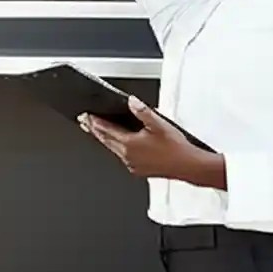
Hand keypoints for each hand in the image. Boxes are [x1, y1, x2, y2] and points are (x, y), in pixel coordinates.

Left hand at [79, 96, 205, 180]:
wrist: (188, 166)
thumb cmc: (176, 148)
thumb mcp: (159, 124)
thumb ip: (142, 111)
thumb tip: (131, 101)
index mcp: (129, 144)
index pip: (106, 130)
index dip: (95, 122)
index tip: (86, 116)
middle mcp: (127, 156)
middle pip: (105, 141)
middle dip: (94, 130)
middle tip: (84, 122)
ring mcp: (132, 164)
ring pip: (112, 149)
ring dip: (104, 139)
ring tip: (97, 131)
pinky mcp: (138, 170)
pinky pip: (121, 157)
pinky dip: (115, 148)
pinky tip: (117, 144)